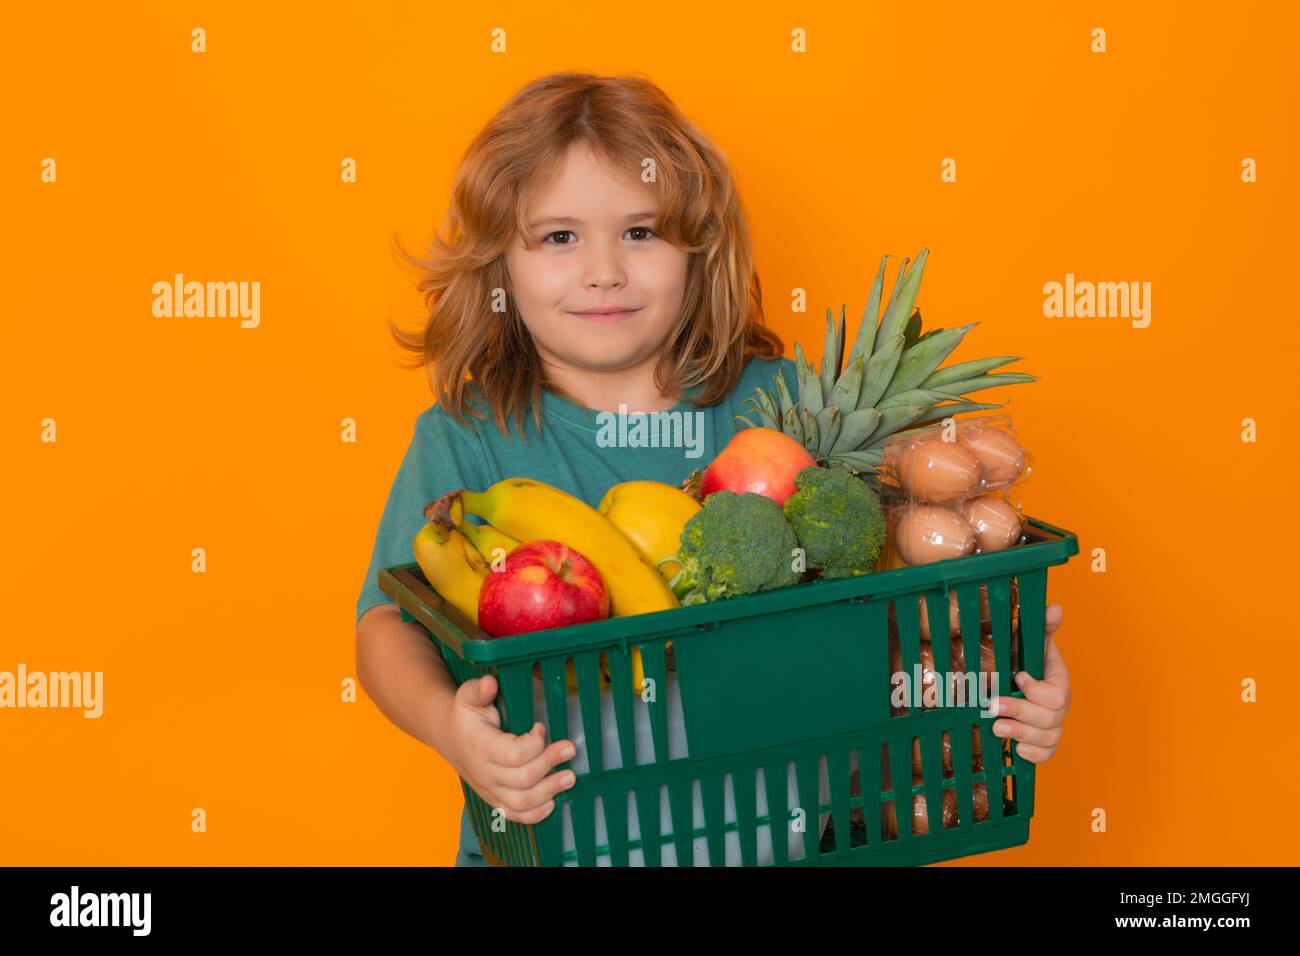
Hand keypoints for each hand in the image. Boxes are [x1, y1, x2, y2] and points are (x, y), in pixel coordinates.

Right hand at [433, 672, 576, 824]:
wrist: (447, 737)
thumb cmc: (463, 715)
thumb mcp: (467, 696)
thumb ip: (479, 690)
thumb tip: (490, 682)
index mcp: (480, 746)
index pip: (513, 754)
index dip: (535, 743)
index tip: (541, 726)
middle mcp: (484, 772)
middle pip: (523, 779)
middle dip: (550, 764)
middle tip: (570, 749)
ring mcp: (489, 789)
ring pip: (521, 802)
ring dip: (549, 792)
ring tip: (570, 778)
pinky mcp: (494, 799)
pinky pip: (514, 815)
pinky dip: (535, 814)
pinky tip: (552, 802)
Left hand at [989, 603, 1068, 763]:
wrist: (1015, 681)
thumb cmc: (1023, 661)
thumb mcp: (1029, 642)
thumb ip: (1042, 627)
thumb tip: (1056, 607)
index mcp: (1059, 681)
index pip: (1058, 693)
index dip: (1038, 689)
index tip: (1018, 677)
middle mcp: (1059, 706)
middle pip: (1051, 717)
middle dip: (1020, 712)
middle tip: (993, 707)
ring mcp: (1053, 725)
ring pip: (1048, 738)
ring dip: (1020, 734)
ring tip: (996, 727)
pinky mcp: (1043, 742)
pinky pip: (1046, 755)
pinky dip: (1032, 754)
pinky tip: (1016, 748)